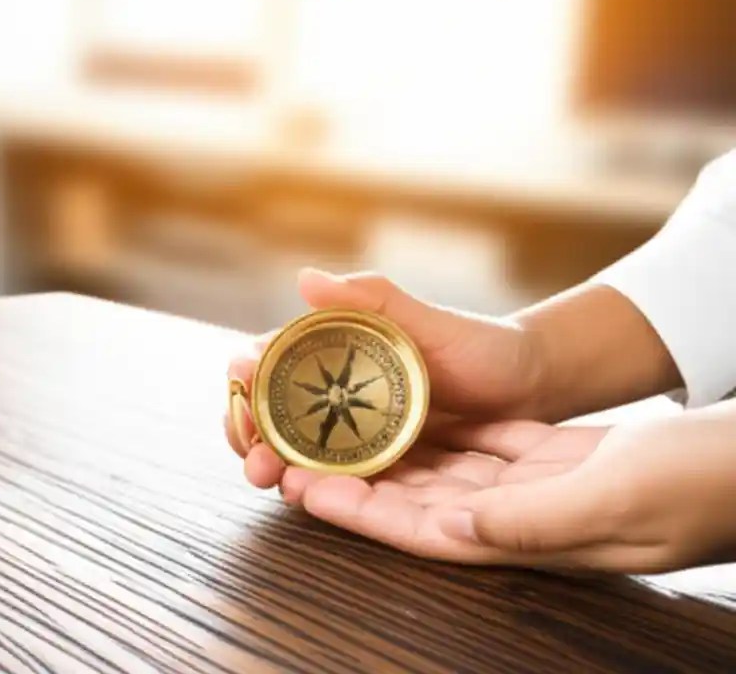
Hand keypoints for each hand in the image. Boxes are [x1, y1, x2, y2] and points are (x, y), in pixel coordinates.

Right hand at [225, 269, 545, 487]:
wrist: (533, 391)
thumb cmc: (483, 344)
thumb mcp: (430, 319)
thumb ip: (373, 298)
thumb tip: (304, 277)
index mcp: (332, 352)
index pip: (268, 361)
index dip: (244, 373)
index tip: (238, 381)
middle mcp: (331, 394)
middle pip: (267, 413)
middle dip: (245, 431)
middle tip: (251, 451)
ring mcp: (350, 435)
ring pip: (291, 451)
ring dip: (269, 465)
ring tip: (270, 479)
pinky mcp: (375, 470)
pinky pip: (333, 481)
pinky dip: (310, 488)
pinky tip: (303, 496)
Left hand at [281, 406, 735, 572]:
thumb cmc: (701, 489)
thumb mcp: (615, 500)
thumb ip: (532, 519)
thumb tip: (454, 528)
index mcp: (526, 538)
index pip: (420, 531)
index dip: (359, 513)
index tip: (303, 489)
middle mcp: (517, 518)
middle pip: (414, 502)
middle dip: (354, 481)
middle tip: (295, 452)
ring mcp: (532, 489)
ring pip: (439, 471)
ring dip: (385, 451)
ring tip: (332, 426)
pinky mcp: (549, 459)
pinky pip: (477, 444)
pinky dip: (438, 425)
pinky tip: (402, 405)